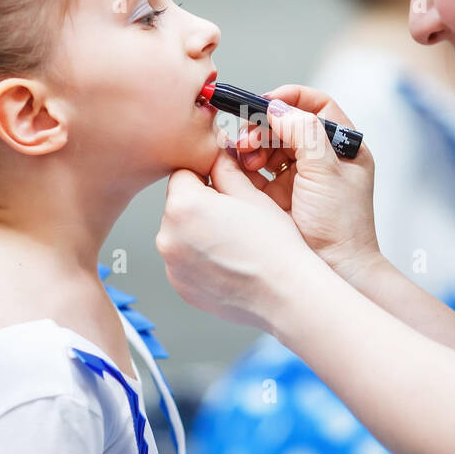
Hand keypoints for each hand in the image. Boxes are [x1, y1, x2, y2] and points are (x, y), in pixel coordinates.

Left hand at [156, 147, 318, 331]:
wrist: (285, 295)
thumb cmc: (274, 245)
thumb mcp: (252, 196)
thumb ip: (225, 170)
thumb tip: (216, 158)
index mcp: (184, 205)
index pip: (183, 174)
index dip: (205, 176)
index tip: (223, 188)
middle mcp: (169, 235)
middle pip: (178, 206)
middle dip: (199, 206)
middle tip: (233, 218)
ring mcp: (172, 265)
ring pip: (180, 235)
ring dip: (198, 233)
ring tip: (233, 243)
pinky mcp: (180, 286)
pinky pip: (184, 262)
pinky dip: (200, 260)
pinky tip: (228, 262)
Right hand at [232, 84, 382, 285]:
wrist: (336, 272)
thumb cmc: (342, 226)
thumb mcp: (327, 172)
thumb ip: (303, 133)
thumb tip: (276, 108)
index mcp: (344, 148)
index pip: (317, 106)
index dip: (291, 99)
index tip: (267, 104)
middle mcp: (321, 160)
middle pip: (285, 125)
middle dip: (264, 126)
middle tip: (249, 139)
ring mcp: (298, 179)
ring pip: (267, 147)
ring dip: (251, 146)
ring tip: (244, 157)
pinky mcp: (277, 198)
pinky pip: (253, 173)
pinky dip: (241, 167)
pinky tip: (234, 169)